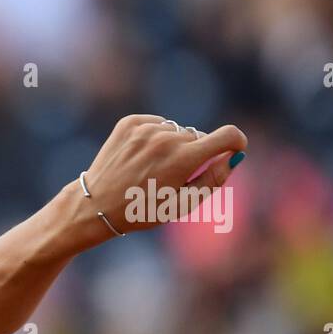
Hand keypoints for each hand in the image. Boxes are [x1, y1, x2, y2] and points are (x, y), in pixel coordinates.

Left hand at [79, 115, 247, 234]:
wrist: (96, 205)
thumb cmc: (142, 210)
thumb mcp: (183, 204)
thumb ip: (214, 179)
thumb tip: (235, 155)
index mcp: (184, 158)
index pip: (228, 135)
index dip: (236, 142)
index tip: (235, 149)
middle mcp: (166, 138)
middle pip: (198, 137)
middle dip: (194, 153)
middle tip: (172, 176)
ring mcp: (145, 128)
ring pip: (177, 131)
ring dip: (173, 145)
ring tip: (153, 168)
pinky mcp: (129, 123)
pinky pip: (156, 124)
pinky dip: (155, 137)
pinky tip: (141, 157)